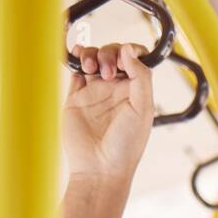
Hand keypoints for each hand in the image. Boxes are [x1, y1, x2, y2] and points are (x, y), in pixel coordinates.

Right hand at [64, 43, 153, 181]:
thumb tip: (129, 50)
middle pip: (112, 54)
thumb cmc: (126, 145)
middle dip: (108, 53)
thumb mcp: (143, 109)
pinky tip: (77, 57)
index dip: (130, 51)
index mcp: (135, 92)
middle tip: (107, 72)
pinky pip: (74, 71)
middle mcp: (116, 90)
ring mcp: (95, 92)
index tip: (124, 56)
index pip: (134, 60)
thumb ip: (141, 77)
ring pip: (92, 58)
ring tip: (91, 68)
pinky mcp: (76, 98)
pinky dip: (75, 58)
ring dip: (91, 54)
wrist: (99, 168)